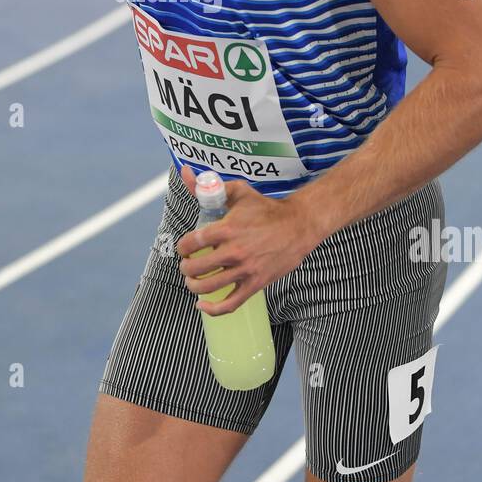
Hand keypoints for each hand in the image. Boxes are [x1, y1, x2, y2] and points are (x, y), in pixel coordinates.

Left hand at [176, 164, 310, 315]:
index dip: (182, 247)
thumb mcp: (238, 192)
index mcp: (226, 229)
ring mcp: (245, 270)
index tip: (185, 248)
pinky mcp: (255, 283)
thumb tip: (186, 172)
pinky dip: (213, 310)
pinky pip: (229, 304)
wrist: (298, 225)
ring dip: (194, 287)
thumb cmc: (266, 208)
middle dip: (185, 268)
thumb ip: (209, 186)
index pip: (190, 243)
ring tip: (193, 282)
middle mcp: (233, 251)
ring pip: (208, 287)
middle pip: (195, 268)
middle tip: (187, 265)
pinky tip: (203, 306)